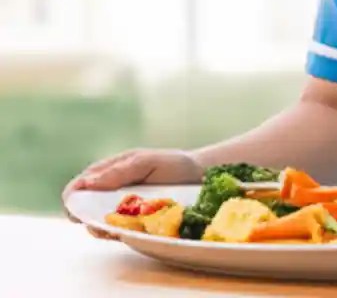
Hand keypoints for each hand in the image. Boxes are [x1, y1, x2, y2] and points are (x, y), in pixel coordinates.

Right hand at [62, 149, 203, 238]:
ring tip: (109, 231)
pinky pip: (119, 230)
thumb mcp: (148, 162)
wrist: (202, 176)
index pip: (82, 184)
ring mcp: (124, 206)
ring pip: (100, 221)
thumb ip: (120, 171)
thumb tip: (88, 183)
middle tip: (94, 224)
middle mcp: (114, 189)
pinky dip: (116, 233)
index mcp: (112, 170)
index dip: (73, 197)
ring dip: (100, 228)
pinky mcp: (136, 221)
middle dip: (85, 217)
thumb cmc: (175, 164)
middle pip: (86, 206)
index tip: (73, 209)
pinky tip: (122, 234)